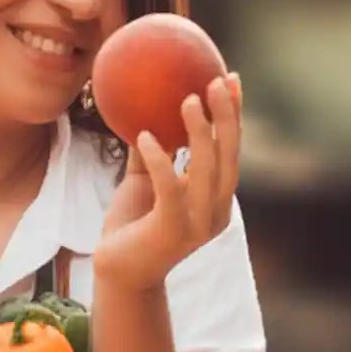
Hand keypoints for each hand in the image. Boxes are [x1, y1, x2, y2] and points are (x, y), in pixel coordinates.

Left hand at [93, 73, 242, 291]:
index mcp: (215, 198)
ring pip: (207, 171)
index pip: (230, 150)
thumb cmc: (131, 226)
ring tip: (186, 99)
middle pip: (229, 157)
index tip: (229, 78)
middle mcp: (215, 210)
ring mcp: (198, 224)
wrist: (117, 272)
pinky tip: (144, 136)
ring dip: (199, 133)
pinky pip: (169, 189)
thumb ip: (148, 153)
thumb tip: (139, 109)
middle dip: (227, 117)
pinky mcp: (172, 231)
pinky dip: (160, 162)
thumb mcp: (142, 182)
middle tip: (217, 80)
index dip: (233, 115)